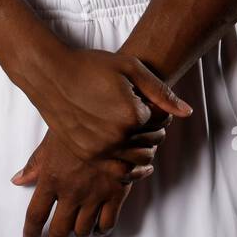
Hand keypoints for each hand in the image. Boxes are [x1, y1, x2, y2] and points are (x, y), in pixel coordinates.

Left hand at [11, 123, 168, 236]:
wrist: (111, 120)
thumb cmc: (80, 125)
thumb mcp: (51, 142)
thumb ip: (35, 164)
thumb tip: (18, 178)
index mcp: (52, 179)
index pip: (35, 215)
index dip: (31, 231)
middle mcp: (72, 192)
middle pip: (60, 229)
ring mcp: (94, 196)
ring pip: (83, 229)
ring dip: (78, 234)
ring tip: (76, 232)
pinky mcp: (115, 194)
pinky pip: (107, 222)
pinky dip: (101, 229)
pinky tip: (99, 227)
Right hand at [18, 42, 190, 165]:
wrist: (50, 74)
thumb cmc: (90, 65)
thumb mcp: (130, 68)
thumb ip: (160, 91)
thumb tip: (186, 112)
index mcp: (132, 115)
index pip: (161, 121)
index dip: (159, 110)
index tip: (148, 101)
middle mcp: (117, 137)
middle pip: (151, 141)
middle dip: (153, 129)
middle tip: (143, 115)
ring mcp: (100, 150)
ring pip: (138, 160)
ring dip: (142, 147)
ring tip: (132, 129)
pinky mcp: (87, 155)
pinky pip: (118, 170)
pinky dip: (128, 164)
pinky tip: (127, 150)